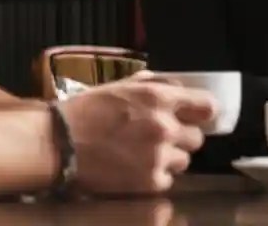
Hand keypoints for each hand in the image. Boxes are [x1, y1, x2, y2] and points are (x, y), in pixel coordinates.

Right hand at [59, 79, 216, 194]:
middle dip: (181, 137)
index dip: (203, 113)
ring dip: (169, 158)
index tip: (197, 117)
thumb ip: (155, 85)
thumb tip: (181, 90)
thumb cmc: (87, 110)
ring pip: (184, 160)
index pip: (207, 106)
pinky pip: (168, 179)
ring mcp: (159, 156)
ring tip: (143, 154)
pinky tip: (134, 169)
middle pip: (197, 138)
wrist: (60, 143)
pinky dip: (155, 176)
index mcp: (158, 98)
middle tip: (159, 138)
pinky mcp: (151, 182)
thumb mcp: (121, 86)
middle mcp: (164, 127)